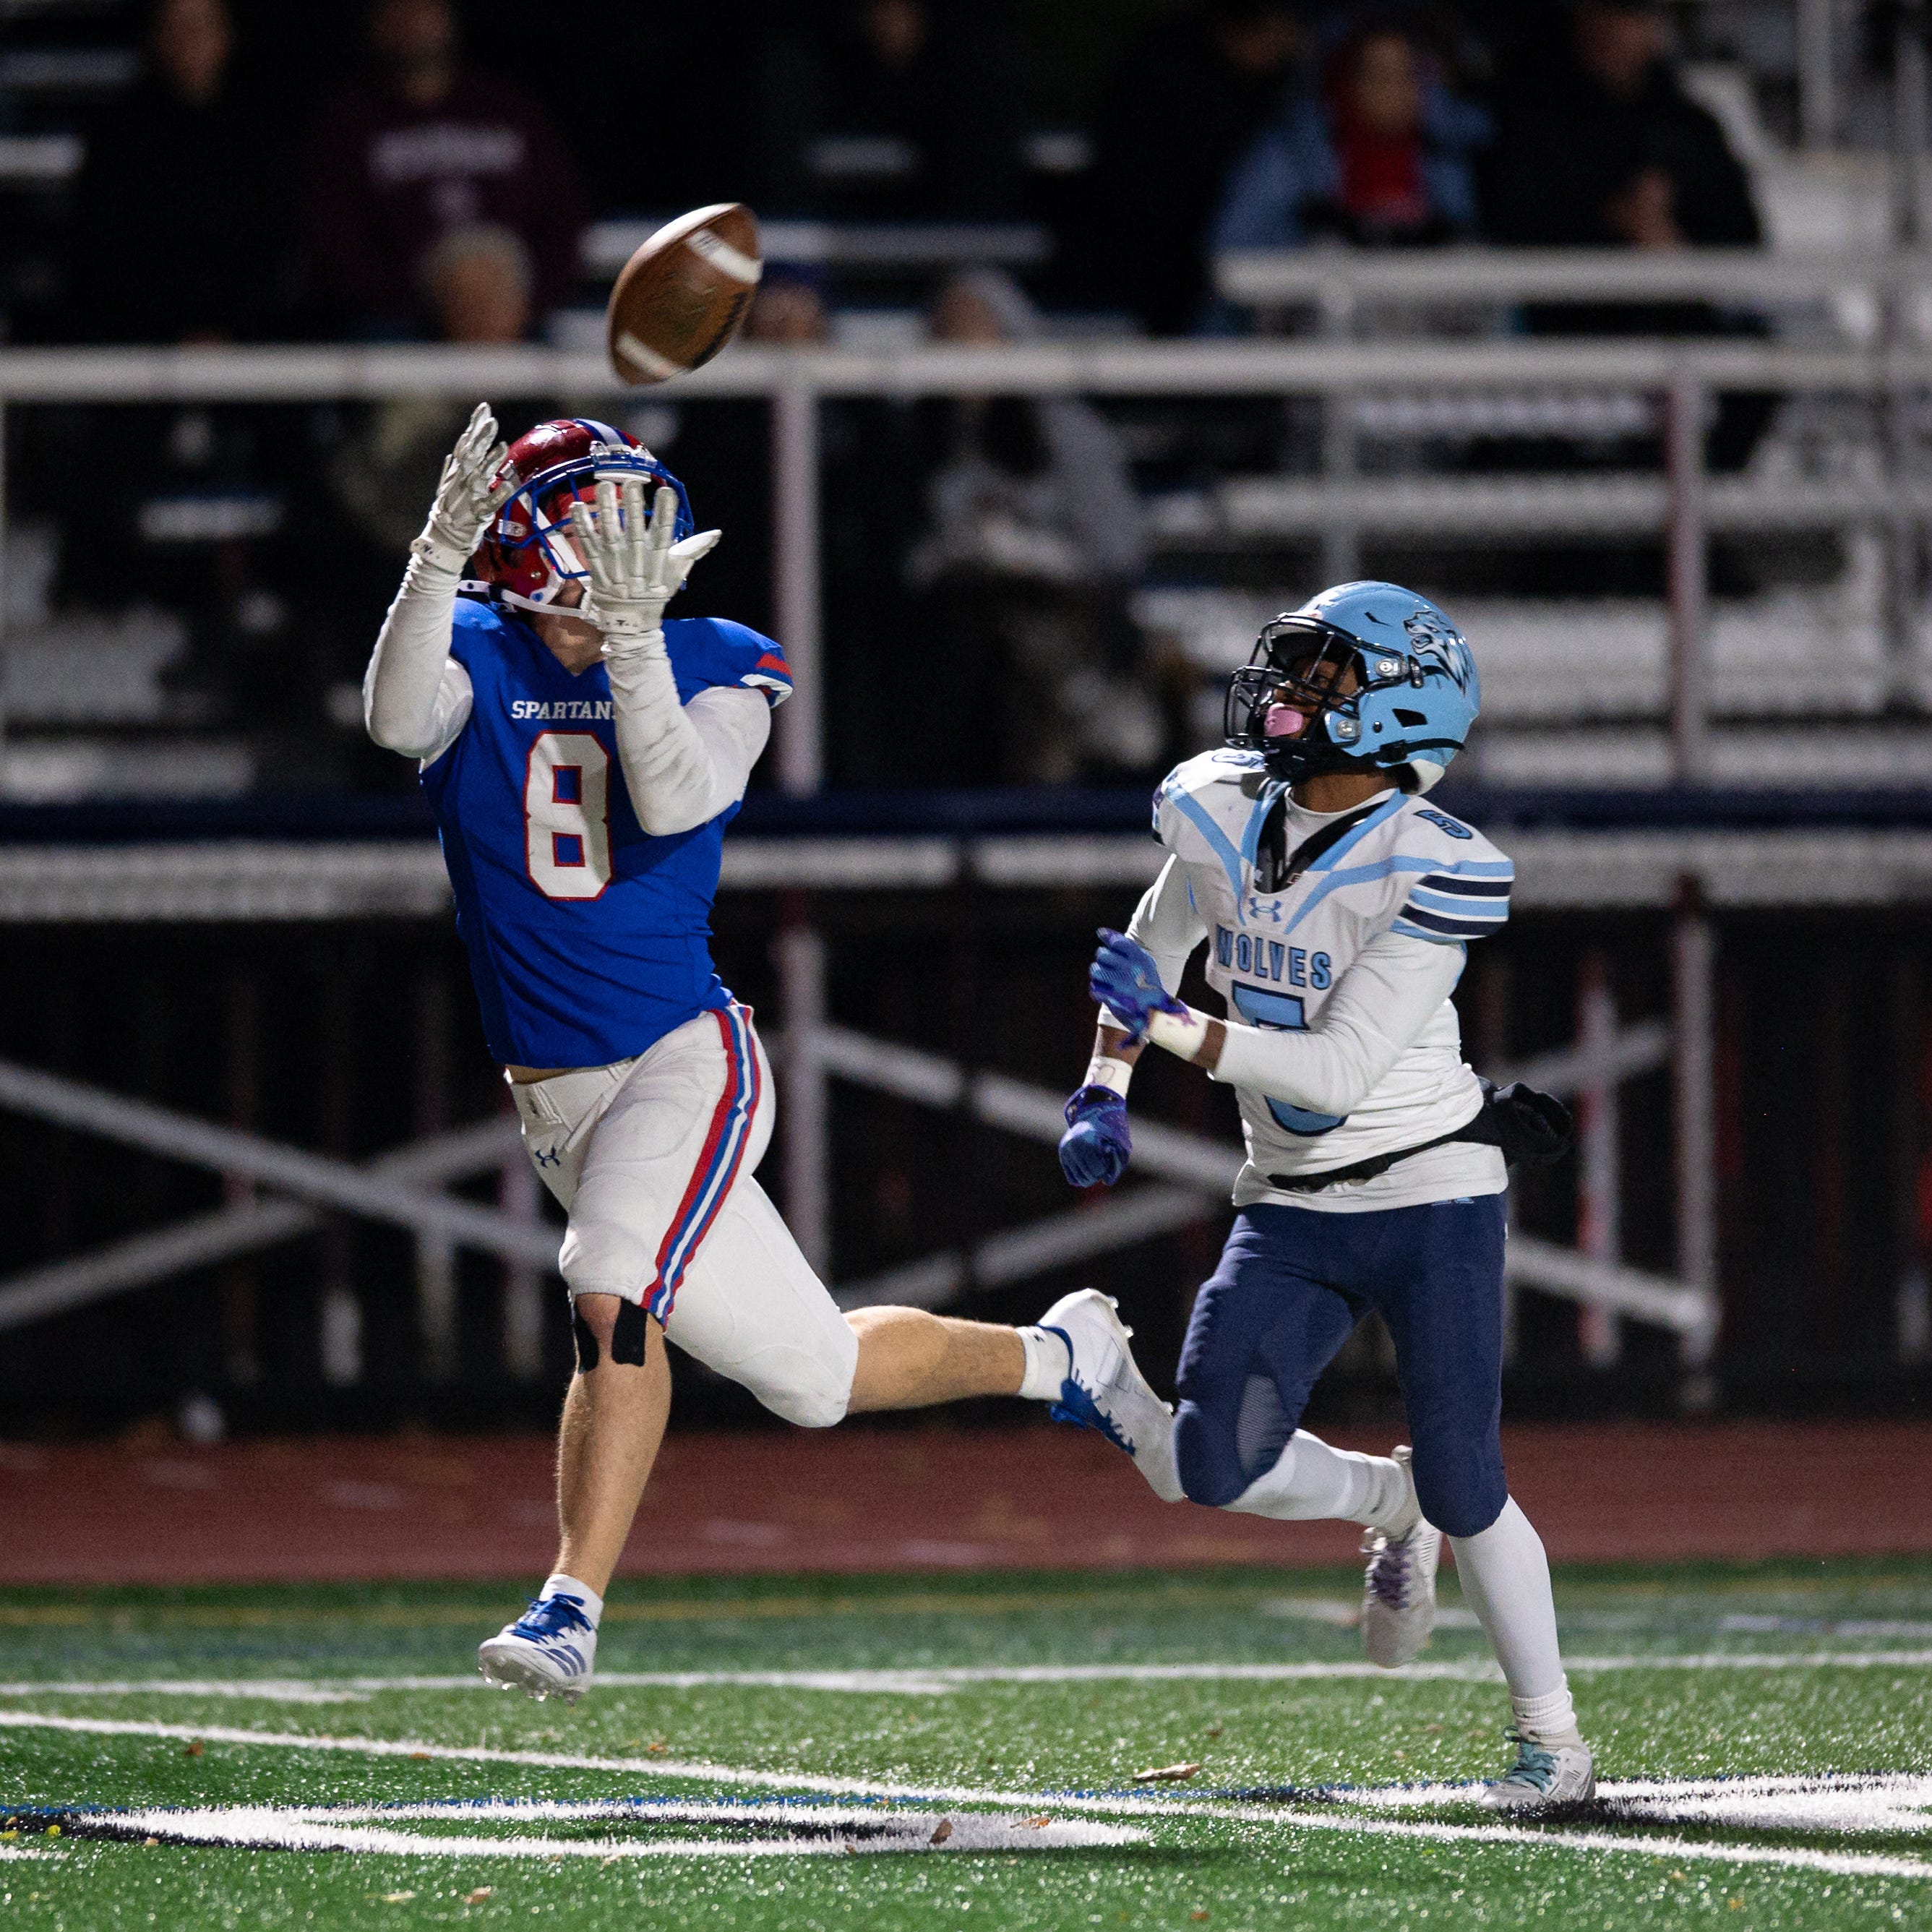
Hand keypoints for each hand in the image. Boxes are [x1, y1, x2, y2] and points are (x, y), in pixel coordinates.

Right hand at [413, 402, 513, 572]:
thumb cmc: (450, 514)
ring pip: (480, 475)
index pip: (467, 443)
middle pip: (472, 454)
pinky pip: (490, 503)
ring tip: (502, 445)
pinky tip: (508, 483)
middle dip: (481, 436)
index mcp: (458, 473)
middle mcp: (462, 481)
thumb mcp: (450, 488)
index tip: (484, 408)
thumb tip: (455, 453)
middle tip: (491, 419)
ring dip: (491, 461)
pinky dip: (498, 493)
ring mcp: (469, 497)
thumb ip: (454, 469)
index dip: (475, 426)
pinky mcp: (477, 514)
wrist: (443, 542)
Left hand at [568, 478, 721, 648]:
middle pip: (635, 529)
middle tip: (631, 482)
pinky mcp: (597, 564)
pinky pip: (588, 543)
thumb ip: (695, 549)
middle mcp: (636, 557)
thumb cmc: (658, 589)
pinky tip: (577, 506)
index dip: (665, 512)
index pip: (664, 532)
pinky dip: (582, 525)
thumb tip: (717, 533)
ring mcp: (615, 561)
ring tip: (604, 486)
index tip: (665, 491)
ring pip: (609, 532)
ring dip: (606, 509)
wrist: (633, 619)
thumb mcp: (679, 571)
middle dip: (633, 507)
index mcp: (658, 557)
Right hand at [1059, 1085, 1130, 1187]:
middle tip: (1103, 1166)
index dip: (1105, 1170)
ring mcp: (1066, 1149)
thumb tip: (1106, 1181)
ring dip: (1090, 1178)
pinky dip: (1081, 1177)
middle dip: (1097, 1175)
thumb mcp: (1119, 1141)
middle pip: (1087, 1176)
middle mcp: (1073, 1145)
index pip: (1097, 1169)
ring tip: (1097, 1168)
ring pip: (1079, 1178)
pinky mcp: (1063, 1153)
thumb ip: (1116, 1163)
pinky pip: (1072, 1177)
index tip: (1108, 1162)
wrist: (1093, 1112)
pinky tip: (1088, 1170)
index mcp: (1087, 1140)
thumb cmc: (1109, 1128)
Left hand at [1088, 928, 1185, 1041]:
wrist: (1154, 1013)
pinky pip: (1093, 987)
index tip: (1106, 940)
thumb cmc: (1146, 984)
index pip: (1116, 942)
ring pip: (1095, 970)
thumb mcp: (1144, 963)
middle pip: (1102, 955)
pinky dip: (1097, 989)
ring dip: (1098, 974)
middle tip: (1109, 966)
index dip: (1108, 939)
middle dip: (1102, 959)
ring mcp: (1121, 985)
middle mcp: (1131, 970)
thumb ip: (1126, 947)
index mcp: (1141, 959)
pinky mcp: (1112, 998)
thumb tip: (1100, 932)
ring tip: (1106, 979)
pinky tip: (1106, 991)